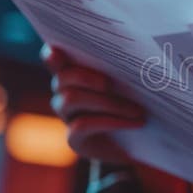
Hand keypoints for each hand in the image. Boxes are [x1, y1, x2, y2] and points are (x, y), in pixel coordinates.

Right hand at [41, 44, 145, 162]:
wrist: (141, 144)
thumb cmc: (137, 103)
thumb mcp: (132, 84)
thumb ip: (124, 68)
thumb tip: (136, 48)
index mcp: (76, 73)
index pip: (54, 59)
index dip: (52, 54)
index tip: (56, 49)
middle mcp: (65, 93)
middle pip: (63, 78)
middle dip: (87, 77)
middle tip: (112, 83)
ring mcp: (68, 116)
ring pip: (71, 99)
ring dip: (108, 102)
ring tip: (138, 109)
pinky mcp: (75, 139)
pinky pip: (83, 125)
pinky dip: (112, 121)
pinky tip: (136, 122)